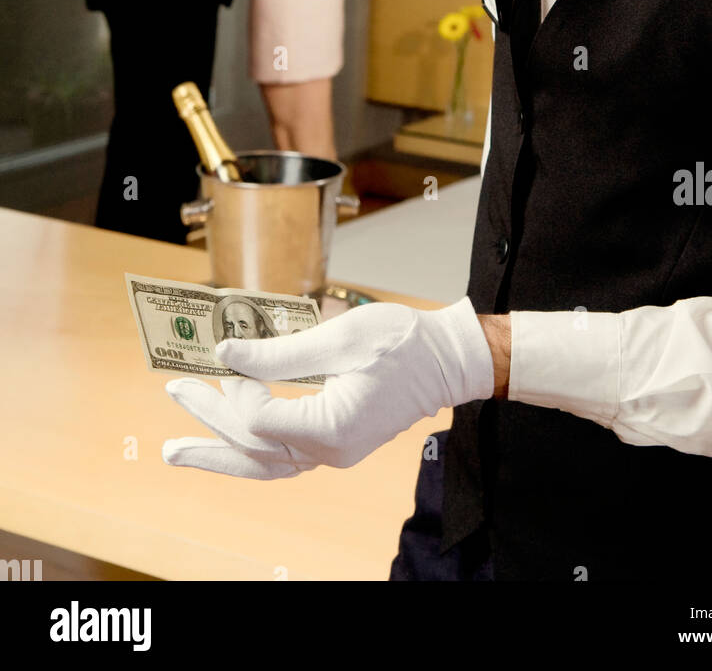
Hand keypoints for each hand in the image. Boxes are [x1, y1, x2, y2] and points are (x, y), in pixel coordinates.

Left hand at [162, 296, 493, 479]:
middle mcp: (330, 452)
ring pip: (263, 464)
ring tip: (178, 449)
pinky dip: (251, 451)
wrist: (447, 359)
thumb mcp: (338, 338)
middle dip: (208, 424)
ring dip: (219, 452)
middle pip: (252, 449)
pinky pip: (282, 458)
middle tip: (173, 396)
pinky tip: (225, 444)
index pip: (260, 420)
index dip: (239, 388)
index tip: (237, 354)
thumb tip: (226, 355)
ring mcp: (333, 454)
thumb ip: (279, 354)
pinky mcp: (335, 444)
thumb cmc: (401, 342)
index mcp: (332, 428)